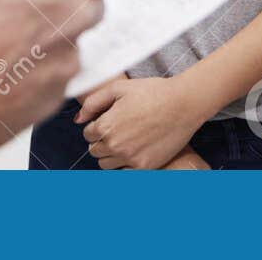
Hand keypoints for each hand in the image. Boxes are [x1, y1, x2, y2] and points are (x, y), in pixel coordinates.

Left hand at [79, 75, 210, 169]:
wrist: (183, 104)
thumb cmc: (153, 92)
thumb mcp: (119, 88)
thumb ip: (94, 102)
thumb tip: (78, 119)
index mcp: (106, 126)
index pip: (87, 134)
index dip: (96, 125)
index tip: (108, 120)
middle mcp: (115, 145)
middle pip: (94, 150)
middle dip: (101, 140)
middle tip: (117, 129)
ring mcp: (130, 159)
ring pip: (106, 164)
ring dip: (110, 154)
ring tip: (125, 140)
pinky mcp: (144, 167)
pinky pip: (123, 172)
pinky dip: (125, 164)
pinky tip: (135, 150)